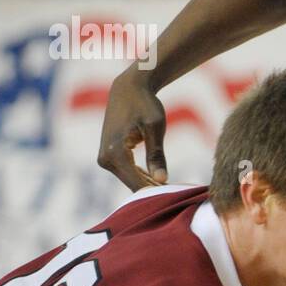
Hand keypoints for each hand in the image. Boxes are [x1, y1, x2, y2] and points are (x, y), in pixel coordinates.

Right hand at [97, 67, 168, 189]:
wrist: (128, 88)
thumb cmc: (144, 104)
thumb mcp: (154, 127)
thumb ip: (157, 155)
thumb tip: (162, 180)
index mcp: (115, 154)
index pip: (139, 185)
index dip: (159, 193)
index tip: (178, 196)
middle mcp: (105, 160)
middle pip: (135, 185)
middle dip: (156, 190)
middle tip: (181, 194)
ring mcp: (105, 160)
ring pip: (132, 181)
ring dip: (152, 185)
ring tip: (175, 188)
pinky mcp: (109, 157)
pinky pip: (129, 173)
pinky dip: (145, 176)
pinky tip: (163, 180)